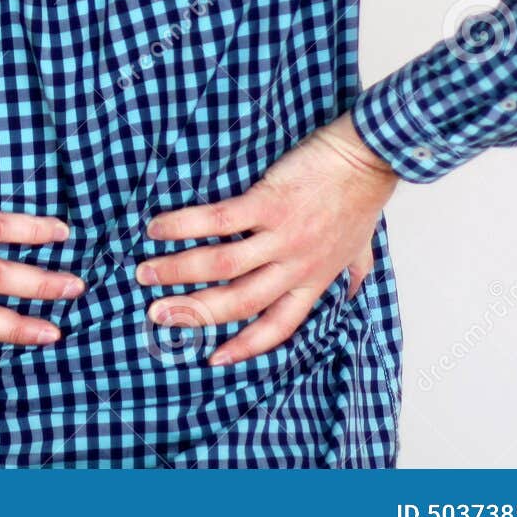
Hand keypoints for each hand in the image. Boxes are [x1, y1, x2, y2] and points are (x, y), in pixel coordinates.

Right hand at [137, 113, 397, 366]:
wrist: (370, 157)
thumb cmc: (362, 196)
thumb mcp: (362, 245)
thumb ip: (353, 270)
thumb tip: (354, 290)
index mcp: (314, 280)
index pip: (278, 326)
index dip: (244, 346)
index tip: (213, 359)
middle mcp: (296, 266)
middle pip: (238, 303)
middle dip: (193, 313)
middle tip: (157, 314)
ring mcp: (282, 237)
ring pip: (222, 267)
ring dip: (178, 272)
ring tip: (146, 272)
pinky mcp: (270, 203)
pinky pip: (219, 222)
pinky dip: (185, 226)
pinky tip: (158, 228)